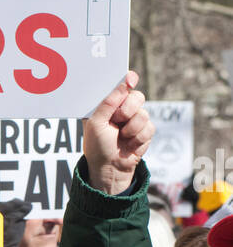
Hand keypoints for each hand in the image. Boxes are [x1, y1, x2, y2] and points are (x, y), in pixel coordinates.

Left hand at [82, 70, 153, 195]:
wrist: (109, 168)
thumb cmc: (97, 146)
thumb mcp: (96, 123)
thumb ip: (108, 103)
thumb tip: (124, 84)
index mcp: (109, 105)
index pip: (121, 87)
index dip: (128, 81)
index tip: (131, 79)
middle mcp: (123, 109)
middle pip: (137, 96)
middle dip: (128, 109)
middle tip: (117, 121)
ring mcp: (135, 120)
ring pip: (144, 114)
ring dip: (132, 128)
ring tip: (122, 137)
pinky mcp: (145, 131)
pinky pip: (150, 127)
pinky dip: (138, 138)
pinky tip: (130, 145)